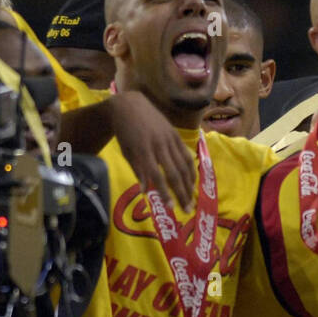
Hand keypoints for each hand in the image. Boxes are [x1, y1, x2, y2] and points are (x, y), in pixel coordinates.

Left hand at [111, 91, 196, 210]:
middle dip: (182, 193)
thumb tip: (146, 191)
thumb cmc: (125, 132)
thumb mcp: (127, 152)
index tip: (170, 208)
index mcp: (143, 151)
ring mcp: (170, 139)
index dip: (165, 193)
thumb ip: (138, 170)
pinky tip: (192, 181)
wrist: (131, 106)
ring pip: (184, 165)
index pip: (157, 176)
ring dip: (189, 184)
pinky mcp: (176, 135)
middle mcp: (159, 145)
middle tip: (187, 210)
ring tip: (191, 199)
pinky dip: (190, 169)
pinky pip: (186, 154)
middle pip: (174, 173)